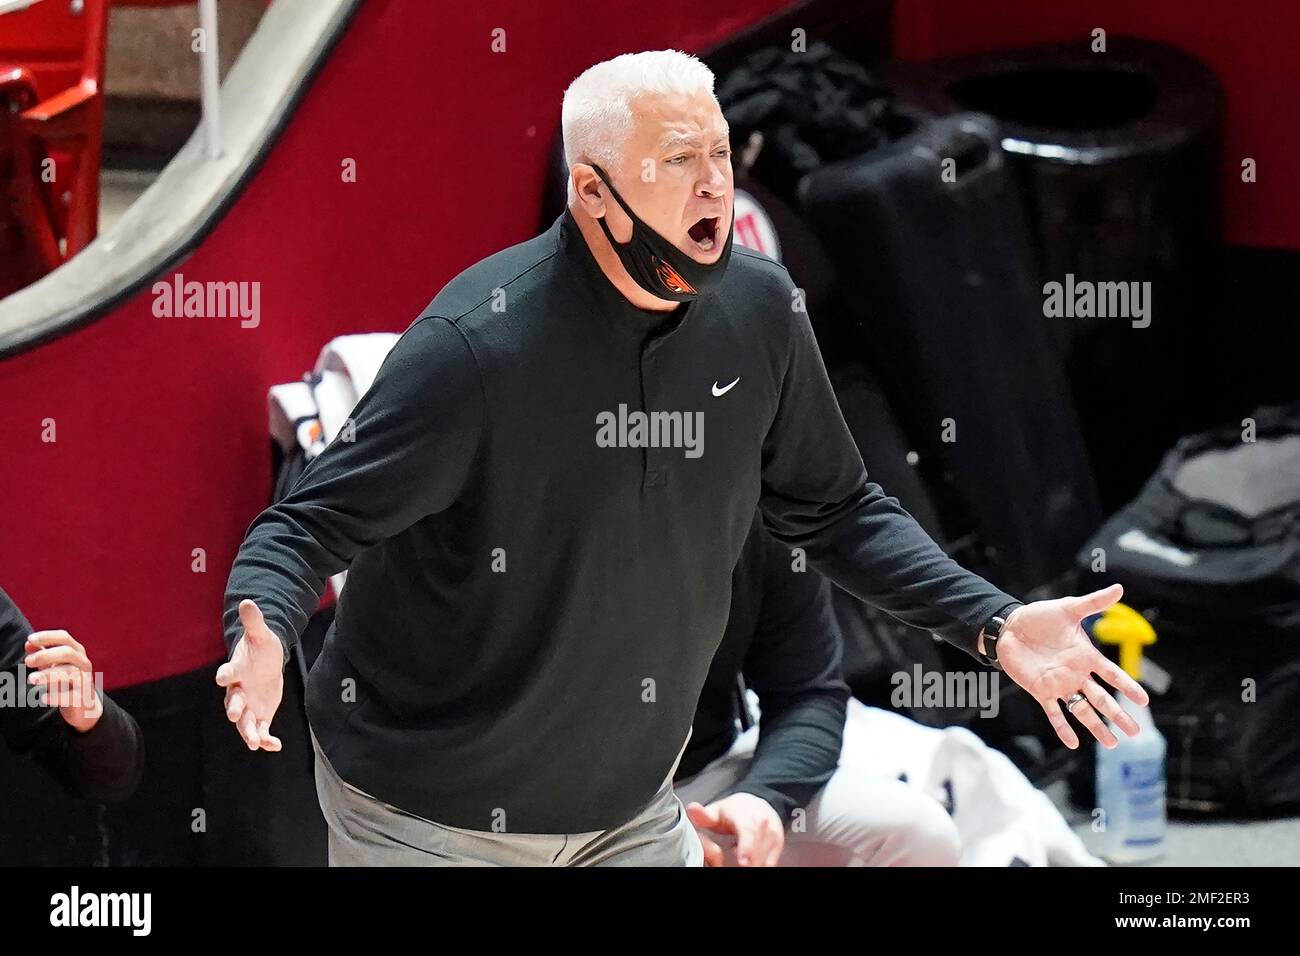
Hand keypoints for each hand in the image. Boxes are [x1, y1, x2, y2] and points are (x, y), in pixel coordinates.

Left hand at [24, 630, 102, 732]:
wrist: (84, 704)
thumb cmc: (65, 680)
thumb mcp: (53, 665)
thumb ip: (42, 653)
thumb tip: (28, 644)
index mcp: (76, 652)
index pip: (64, 638)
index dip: (48, 637)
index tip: (30, 639)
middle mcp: (83, 663)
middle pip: (67, 653)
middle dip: (46, 655)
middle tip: (27, 662)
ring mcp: (85, 680)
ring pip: (69, 672)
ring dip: (48, 675)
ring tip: (31, 679)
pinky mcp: (83, 697)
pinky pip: (71, 696)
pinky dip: (56, 696)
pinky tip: (43, 698)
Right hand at [215, 600, 284, 751]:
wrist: (266, 662)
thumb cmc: (260, 648)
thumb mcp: (261, 634)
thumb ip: (254, 622)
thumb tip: (248, 601)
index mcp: (236, 671)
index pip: (228, 673)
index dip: (225, 675)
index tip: (222, 678)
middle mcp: (238, 692)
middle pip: (233, 703)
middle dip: (234, 709)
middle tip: (234, 715)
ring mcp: (248, 706)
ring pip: (245, 723)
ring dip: (249, 733)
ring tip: (255, 743)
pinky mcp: (260, 716)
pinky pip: (261, 730)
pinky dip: (267, 739)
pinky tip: (275, 746)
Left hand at [685, 792, 783, 866]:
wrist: (756, 803)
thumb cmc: (733, 811)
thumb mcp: (715, 812)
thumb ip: (703, 815)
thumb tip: (692, 808)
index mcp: (744, 814)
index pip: (747, 831)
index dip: (746, 847)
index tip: (743, 862)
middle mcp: (761, 821)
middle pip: (758, 847)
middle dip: (750, 861)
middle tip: (740, 866)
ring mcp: (772, 830)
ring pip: (766, 854)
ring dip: (754, 862)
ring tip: (741, 859)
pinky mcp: (778, 840)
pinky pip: (771, 859)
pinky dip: (761, 863)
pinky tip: (749, 858)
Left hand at [995, 584, 1149, 749]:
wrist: (1010, 627)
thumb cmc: (1040, 617)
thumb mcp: (1068, 608)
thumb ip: (1093, 603)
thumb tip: (1119, 588)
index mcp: (1086, 656)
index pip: (1112, 674)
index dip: (1127, 687)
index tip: (1145, 701)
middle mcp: (1076, 674)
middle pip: (1102, 698)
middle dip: (1118, 715)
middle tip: (1135, 733)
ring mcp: (1059, 684)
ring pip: (1082, 710)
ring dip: (1096, 727)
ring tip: (1112, 744)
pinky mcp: (1040, 690)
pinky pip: (1053, 712)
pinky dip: (1062, 727)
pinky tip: (1073, 743)